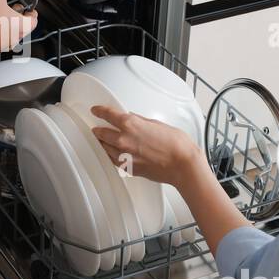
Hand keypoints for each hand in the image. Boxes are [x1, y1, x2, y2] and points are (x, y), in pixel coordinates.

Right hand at [0, 0, 37, 55]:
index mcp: (20, 26)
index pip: (33, 20)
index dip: (31, 11)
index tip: (28, 6)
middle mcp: (13, 38)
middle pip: (20, 26)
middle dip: (15, 15)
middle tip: (10, 6)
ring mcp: (0, 45)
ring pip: (6, 32)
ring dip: (3, 23)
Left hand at [90, 105, 204, 184]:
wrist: (182, 165)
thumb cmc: (175, 144)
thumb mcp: (156, 124)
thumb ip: (140, 121)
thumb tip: (133, 119)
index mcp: (130, 124)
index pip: (107, 115)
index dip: (99, 111)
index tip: (96, 110)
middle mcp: (123, 140)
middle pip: (101, 133)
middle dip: (98, 130)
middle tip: (97, 128)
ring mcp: (124, 156)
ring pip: (104, 148)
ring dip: (103, 143)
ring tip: (104, 141)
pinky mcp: (127, 168)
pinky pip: (112, 160)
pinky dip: (110, 155)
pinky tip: (113, 153)